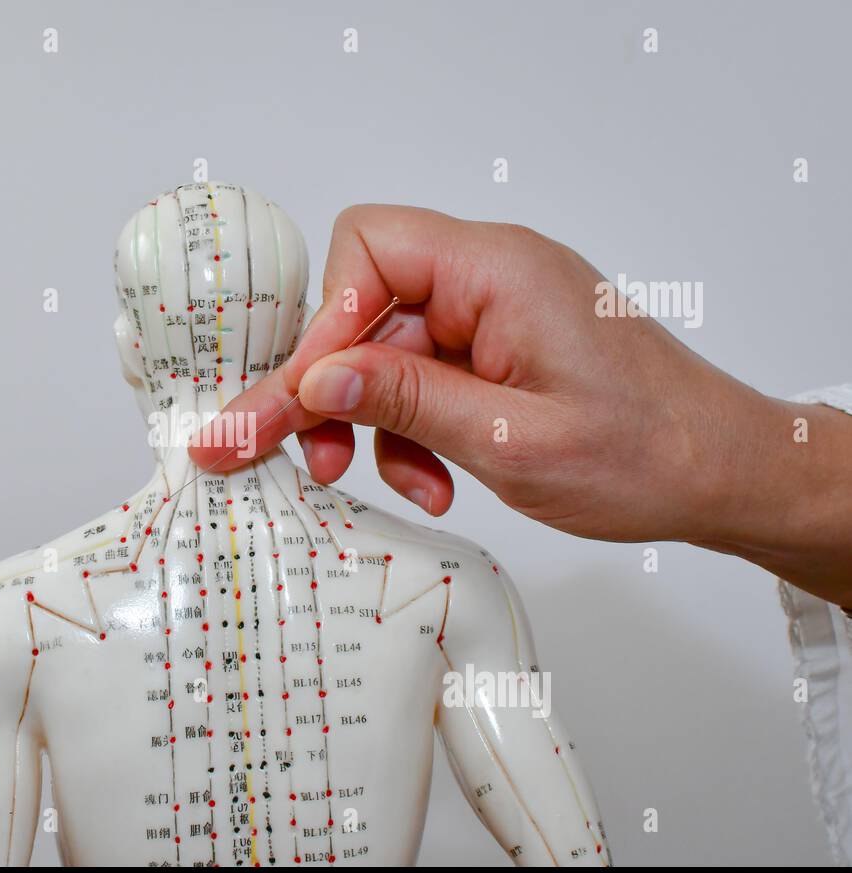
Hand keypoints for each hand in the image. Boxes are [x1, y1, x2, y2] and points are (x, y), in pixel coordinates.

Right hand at [190, 205, 851, 605]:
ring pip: (386, 356)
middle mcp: (490, 279)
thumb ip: (407, 402)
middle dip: (330, 389)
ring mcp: (492, 316)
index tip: (308, 400)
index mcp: (499, 271)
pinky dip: (414, 435)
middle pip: (365, 311)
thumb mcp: (512, 440)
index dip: (325, 324)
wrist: (720, 473)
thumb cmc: (648, 452)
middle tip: (290, 454)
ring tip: (406, 484)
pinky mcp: (495, 353)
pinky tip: (436, 480)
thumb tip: (316, 378)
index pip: (370, 249)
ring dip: (377, 425)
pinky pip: (422, 382)